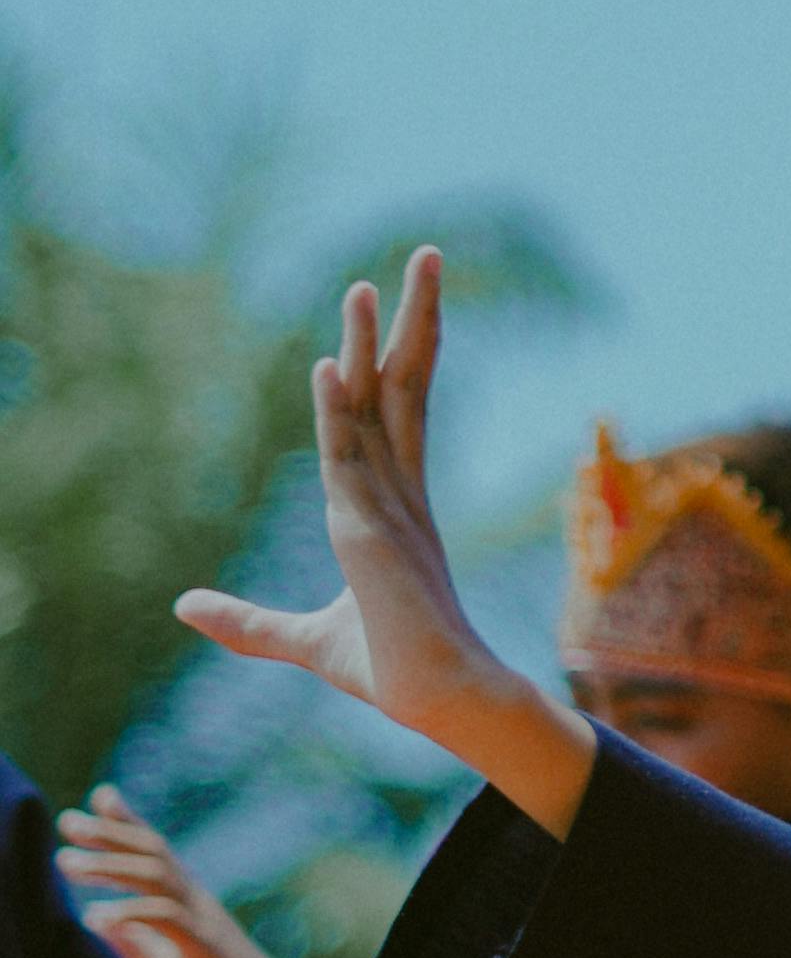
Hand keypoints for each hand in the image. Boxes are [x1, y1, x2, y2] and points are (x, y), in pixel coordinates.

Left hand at [53, 797, 330, 957]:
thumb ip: (135, 944)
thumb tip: (95, 921)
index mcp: (189, 905)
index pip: (157, 854)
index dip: (129, 822)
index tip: (100, 796)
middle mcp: (198, 902)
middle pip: (153, 853)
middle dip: (109, 833)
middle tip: (68, 820)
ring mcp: (206, 920)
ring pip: (156, 876)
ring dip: (109, 865)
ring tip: (67, 862)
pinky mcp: (208, 947)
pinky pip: (167, 919)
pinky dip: (129, 913)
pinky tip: (97, 916)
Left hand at [172, 255, 595, 837]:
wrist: (440, 702)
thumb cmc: (391, 673)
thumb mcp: (302, 640)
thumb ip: (248, 621)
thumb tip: (185, 607)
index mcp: (398, 506)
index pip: (400, 411)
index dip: (397, 353)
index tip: (394, 302)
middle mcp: (401, 493)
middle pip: (408, 385)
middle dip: (416, 320)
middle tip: (426, 255)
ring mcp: (390, 506)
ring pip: (380, 406)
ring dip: (373, 342)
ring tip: (374, 280)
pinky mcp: (370, 532)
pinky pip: (349, 457)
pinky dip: (335, 409)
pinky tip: (327, 365)